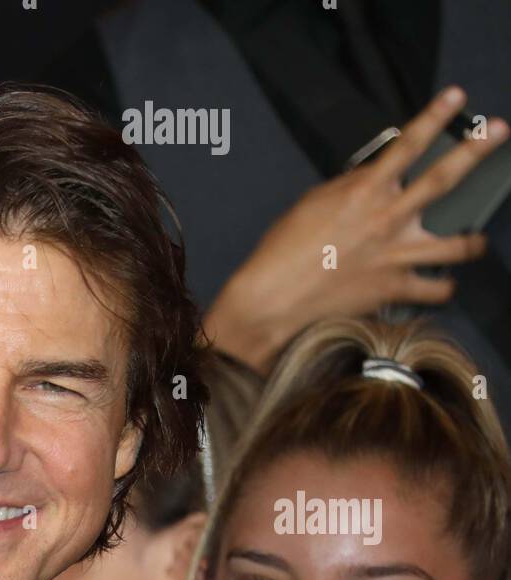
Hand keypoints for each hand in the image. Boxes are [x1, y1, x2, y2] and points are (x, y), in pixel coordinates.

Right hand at [204, 87, 509, 372]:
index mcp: (365, 192)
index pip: (408, 143)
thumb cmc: (282, 253)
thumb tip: (372, 179)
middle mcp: (388, 219)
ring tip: (479, 240)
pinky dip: (441, 288)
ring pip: (454, 245)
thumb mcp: (312, 204)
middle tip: (498, 133)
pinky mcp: (393, 289)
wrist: (272, 300)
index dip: (435, 116)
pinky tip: (442, 285)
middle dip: (475, 151)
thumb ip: (349, 187)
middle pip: (444, 179)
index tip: (456, 98)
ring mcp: (395, 256)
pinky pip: (432, 289)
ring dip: (472, 241)